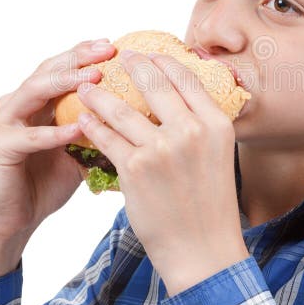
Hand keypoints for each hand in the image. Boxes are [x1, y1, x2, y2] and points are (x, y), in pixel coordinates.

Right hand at [0, 38, 114, 285]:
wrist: (14, 219)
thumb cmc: (49, 180)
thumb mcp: (82, 148)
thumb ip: (100, 127)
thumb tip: (145, 114)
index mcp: (38, 100)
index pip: (63, 65)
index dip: (86, 52)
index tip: (116, 45)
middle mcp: (18, 103)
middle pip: (48, 69)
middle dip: (79, 57)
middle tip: (107, 50)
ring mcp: (4, 122)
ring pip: (34, 91)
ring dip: (65, 82)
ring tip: (94, 78)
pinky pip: (30, 137)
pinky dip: (55, 132)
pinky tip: (78, 129)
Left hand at [75, 49, 248, 295]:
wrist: (203, 251)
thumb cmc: (210, 205)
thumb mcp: (219, 156)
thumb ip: (202, 126)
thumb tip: (180, 101)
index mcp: (216, 124)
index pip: (186, 79)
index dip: (164, 62)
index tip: (149, 54)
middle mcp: (191, 131)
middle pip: (154, 84)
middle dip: (132, 65)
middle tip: (117, 57)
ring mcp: (161, 149)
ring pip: (122, 109)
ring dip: (99, 94)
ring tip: (86, 86)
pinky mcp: (135, 169)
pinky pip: (107, 138)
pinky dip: (92, 126)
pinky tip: (84, 119)